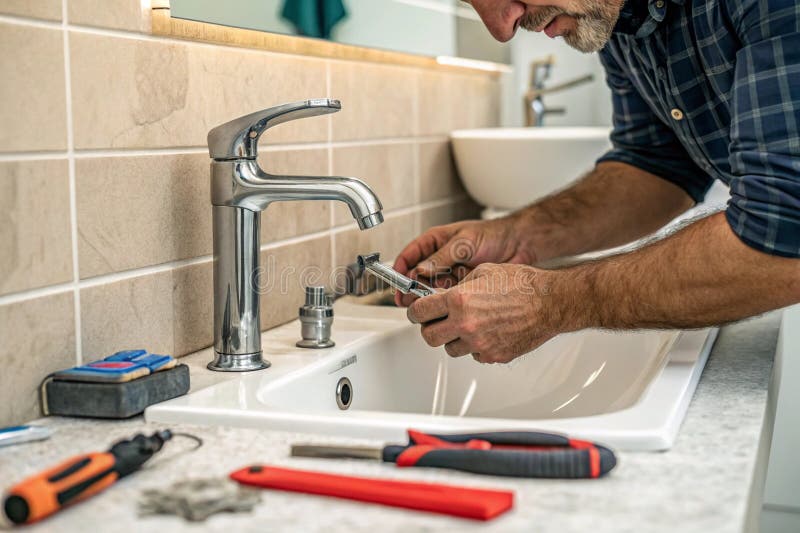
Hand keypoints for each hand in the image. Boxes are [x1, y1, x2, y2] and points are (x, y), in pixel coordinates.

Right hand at [393, 218, 534, 305]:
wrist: (519, 245)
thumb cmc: (493, 235)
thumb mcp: (465, 242)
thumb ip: (442, 257)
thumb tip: (420, 270)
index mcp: (435, 242)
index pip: (409, 256)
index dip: (400, 270)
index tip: (396, 284)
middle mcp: (439, 259)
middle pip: (416, 277)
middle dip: (411, 289)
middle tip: (409, 301)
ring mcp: (450, 273)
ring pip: (430, 289)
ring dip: (426, 298)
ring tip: (425, 307)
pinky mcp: (461, 286)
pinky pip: (446, 296)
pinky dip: (443, 303)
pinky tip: (442, 308)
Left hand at [406, 263, 564, 363]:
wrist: (550, 302)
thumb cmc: (522, 284)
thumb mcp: (483, 273)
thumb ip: (458, 287)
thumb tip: (443, 296)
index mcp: (459, 300)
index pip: (420, 312)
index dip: (415, 312)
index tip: (417, 312)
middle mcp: (466, 323)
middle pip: (429, 337)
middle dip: (429, 328)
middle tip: (435, 322)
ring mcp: (479, 343)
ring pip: (450, 349)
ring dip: (453, 339)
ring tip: (466, 326)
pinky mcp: (493, 355)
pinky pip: (474, 355)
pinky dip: (475, 347)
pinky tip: (486, 333)